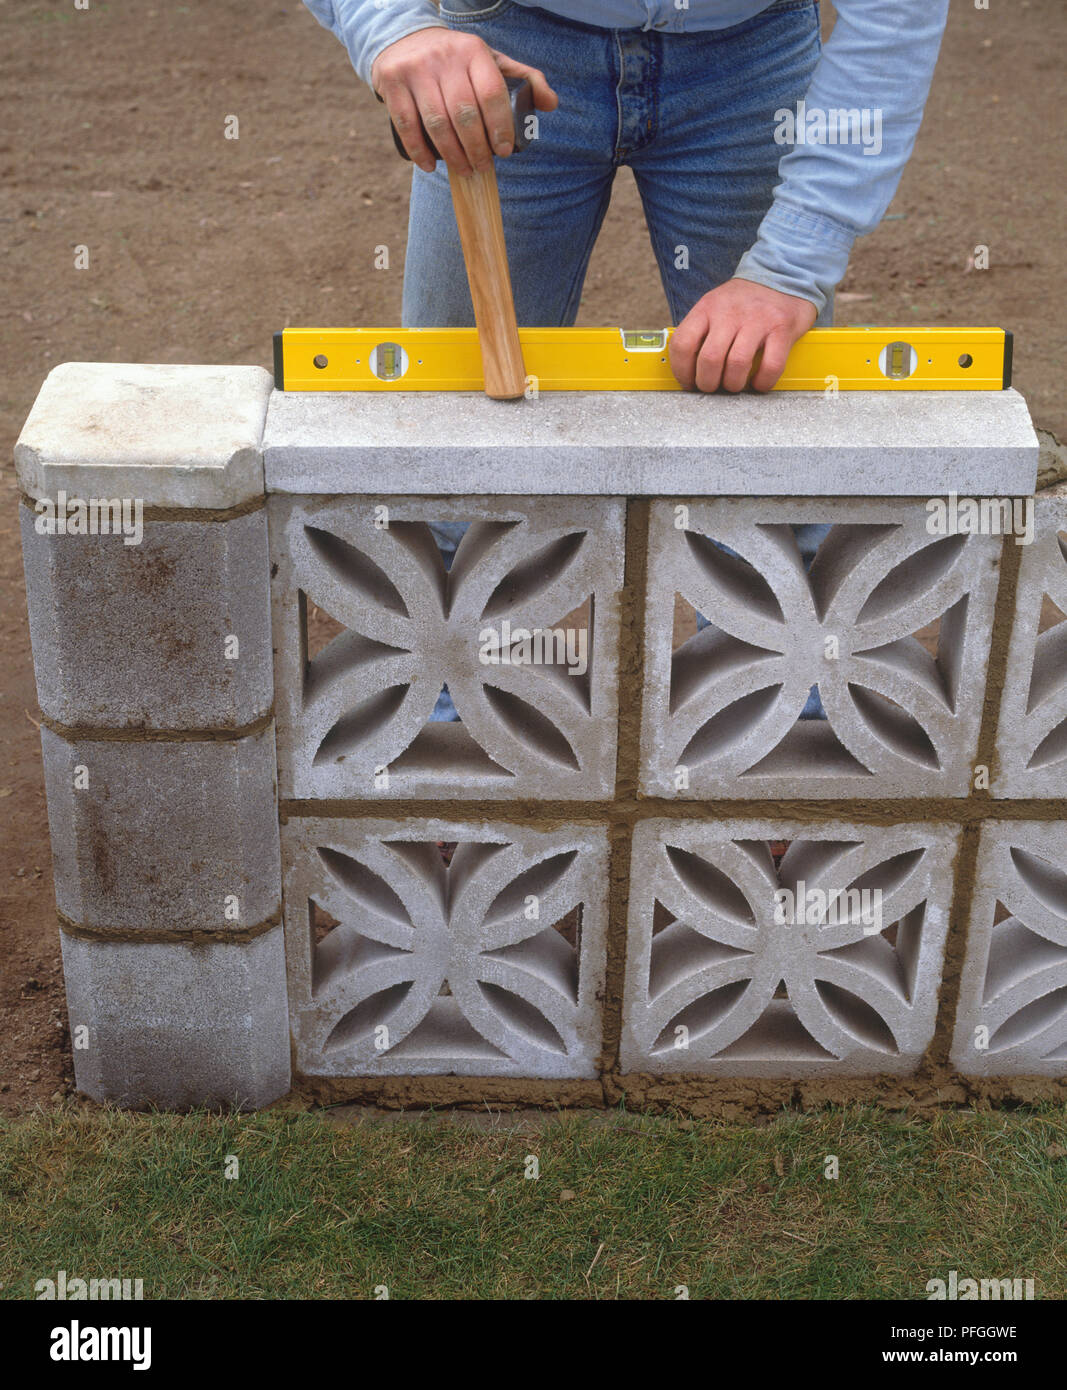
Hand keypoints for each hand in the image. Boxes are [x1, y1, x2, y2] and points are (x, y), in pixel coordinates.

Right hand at [372, 29, 557, 176]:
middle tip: (483, 166)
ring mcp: (415, 69)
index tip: (504, 151)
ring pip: (437, 122)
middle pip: (464, 113)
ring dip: (453, 155)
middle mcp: (444, 57)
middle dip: (477, 148)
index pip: (491, 93)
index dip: (500, 127)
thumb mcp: (489, 60)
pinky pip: (407, 124)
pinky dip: (419, 151)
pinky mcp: (391, 82)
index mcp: (473, 51)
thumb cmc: (456, 60)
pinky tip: (430, 166)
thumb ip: (523, 79)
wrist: (404, 38)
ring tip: (464, 170)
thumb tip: (550, 104)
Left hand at [669, 279, 817, 392]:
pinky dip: (762, 381)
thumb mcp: (715, 306)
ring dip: (733, 384)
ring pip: (737, 364)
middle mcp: (730, 313)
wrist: (782, 275)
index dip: (682, 371)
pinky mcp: (782, 329)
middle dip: (707, 383)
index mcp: (707, 308)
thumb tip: (686, 367)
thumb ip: (700, 331)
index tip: (689, 382)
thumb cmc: (744, 301)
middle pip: (709, 359)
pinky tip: (759, 382)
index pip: (682, 344)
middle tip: (713, 387)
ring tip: (735, 385)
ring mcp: (757, 320)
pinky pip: (770, 365)